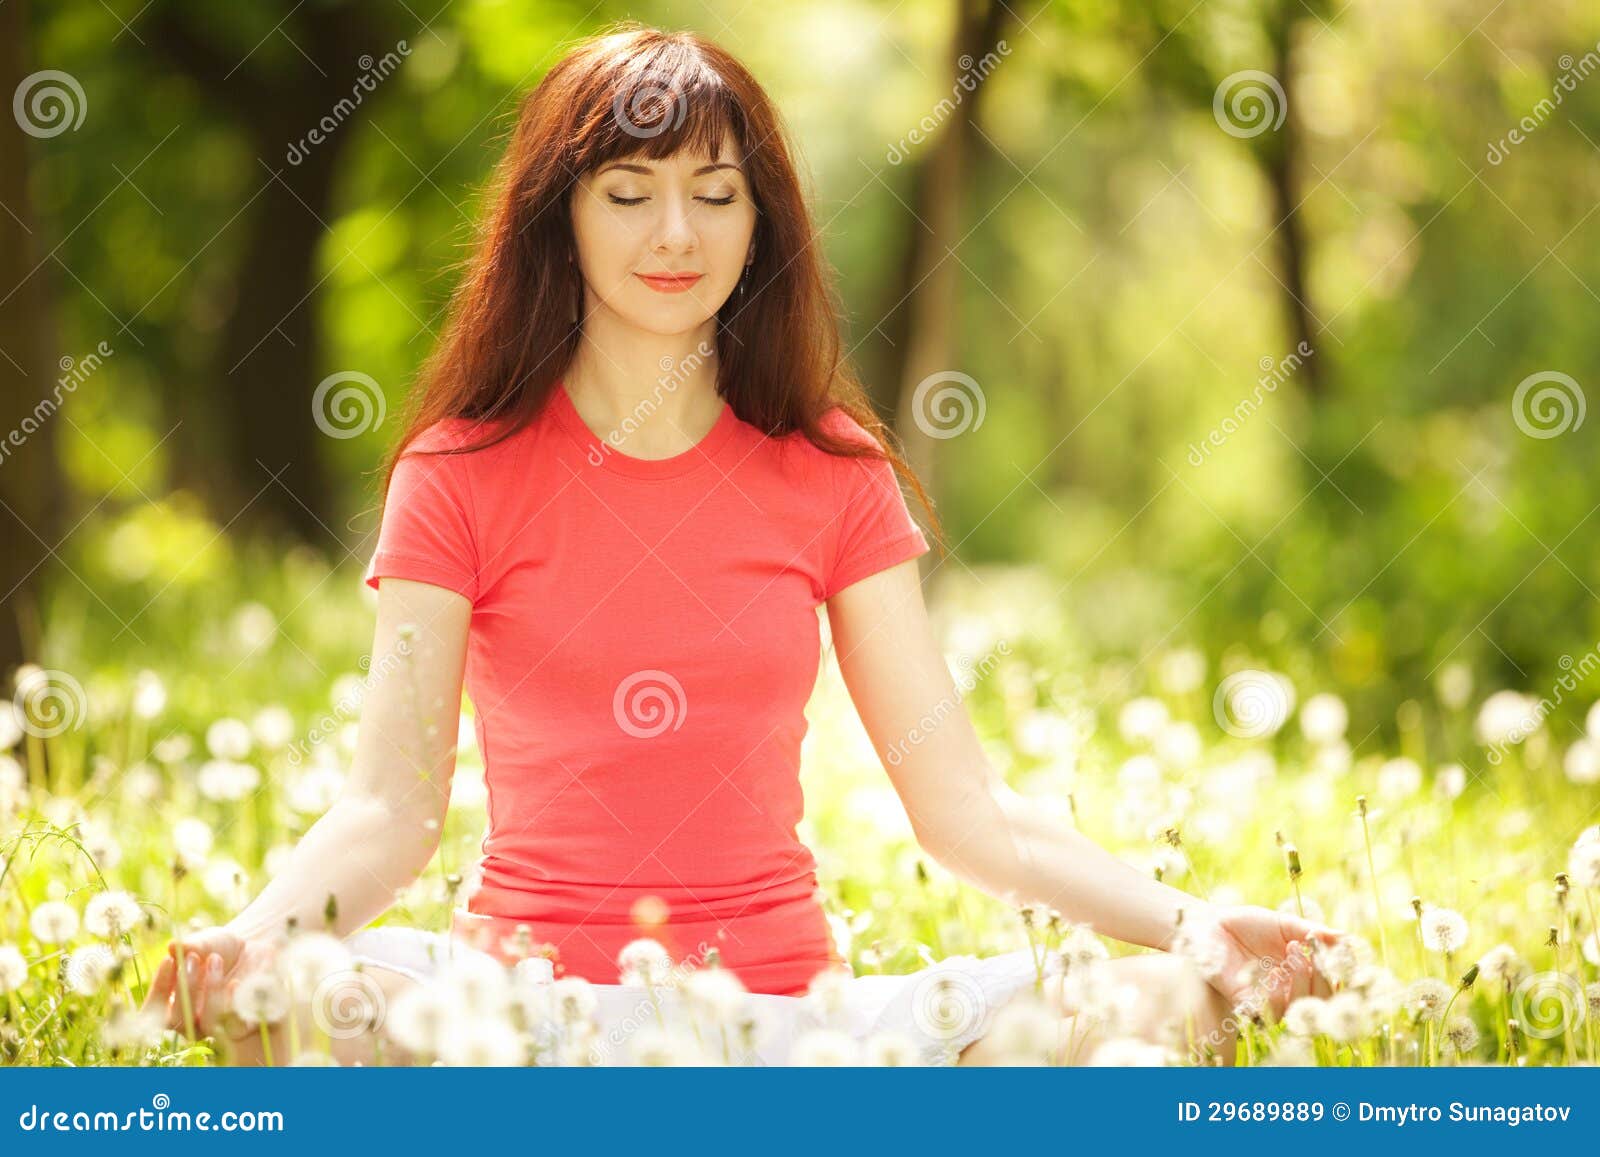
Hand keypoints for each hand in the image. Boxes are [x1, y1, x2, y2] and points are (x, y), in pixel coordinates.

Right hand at [141, 927, 269, 1041]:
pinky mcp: (242, 1025)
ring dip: (210, 990)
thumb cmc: (218, 948)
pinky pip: (235, 1026)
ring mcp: (216, 1027)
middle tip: (192, 958)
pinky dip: (233, 1004)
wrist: (252, 951)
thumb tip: (173, 946)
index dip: (158, 988)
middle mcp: (190, 1022)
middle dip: (184, 987)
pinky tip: (235, 982)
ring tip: (215, 958)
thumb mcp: (204, 942)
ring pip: (207, 1023)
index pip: (152, 1010)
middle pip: (178, 1020)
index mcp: (170, 1006)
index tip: (168, 960)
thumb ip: (189, 946)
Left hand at [1176, 903, 1344, 1017]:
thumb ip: (1312, 932)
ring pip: (1297, 1011)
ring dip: (1302, 984)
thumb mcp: (1284, 924)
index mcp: (1303, 974)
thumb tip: (1345, 937)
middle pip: (1320, 1005)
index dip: (1340, 977)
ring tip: (1293, 953)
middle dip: (1323, 981)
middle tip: (1314, 954)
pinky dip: (1277, 995)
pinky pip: (1268, 1013)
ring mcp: (1269, 1000)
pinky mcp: (1246, 1004)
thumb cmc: (1247, 924)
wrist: (1210, 924)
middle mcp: (1289, 992)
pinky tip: (1275, 971)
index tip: (1340, 955)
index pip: (1331, 987)